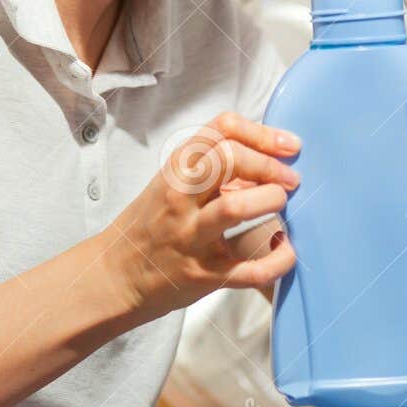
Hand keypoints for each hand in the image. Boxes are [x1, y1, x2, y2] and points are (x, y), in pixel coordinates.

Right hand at [100, 112, 299, 322]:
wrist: (116, 276)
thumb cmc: (151, 225)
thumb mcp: (173, 184)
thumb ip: (214, 170)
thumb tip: (269, 161)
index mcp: (177, 169)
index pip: (222, 129)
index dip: (263, 133)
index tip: (289, 147)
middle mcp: (181, 198)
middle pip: (228, 159)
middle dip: (269, 165)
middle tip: (290, 180)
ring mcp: (191, 236)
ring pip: (234, 208)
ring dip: (269, 201)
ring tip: (281, 204)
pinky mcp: (204, 275)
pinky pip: (251, 268)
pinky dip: (278, 260)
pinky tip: (286, 250)